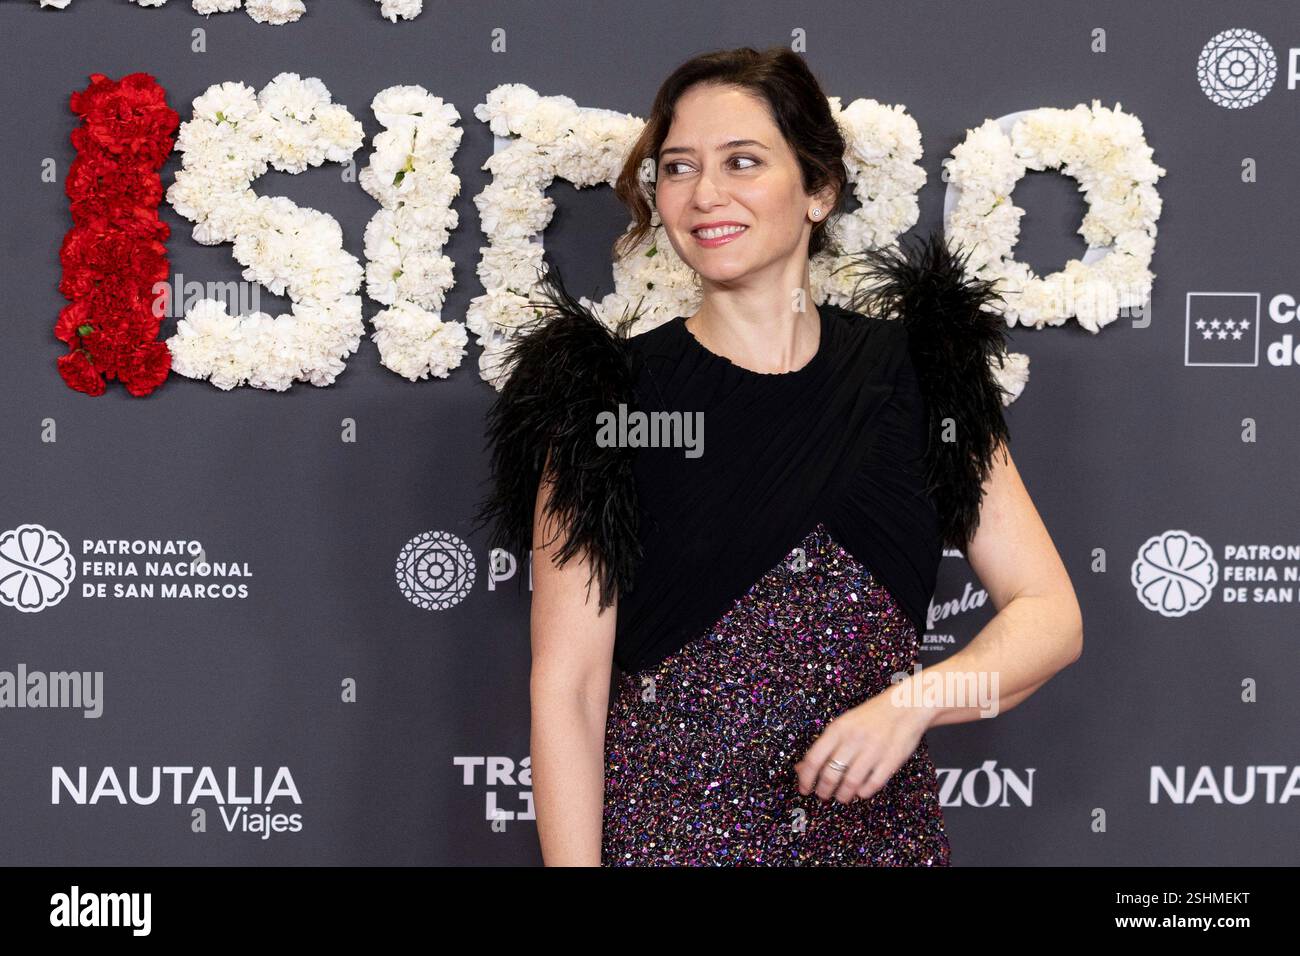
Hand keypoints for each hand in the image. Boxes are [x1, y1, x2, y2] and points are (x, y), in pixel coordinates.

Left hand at [795, 685, 933, 803]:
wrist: (905, 706)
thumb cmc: (871, 716)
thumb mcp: (843, 724)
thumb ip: (824, 746)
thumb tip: (801, 767)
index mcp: (838, 729)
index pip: (814, 759)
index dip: (805, 778)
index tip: (804, 789)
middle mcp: (854, 740)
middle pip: (830, 774)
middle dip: (823, 790)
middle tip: (822, 795)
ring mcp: (873, 751)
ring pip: (850, 783)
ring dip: (842, 795)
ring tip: (841, 797)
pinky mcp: (891, 761)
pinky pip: (872, 785)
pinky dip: (863, 793)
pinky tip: (860, 791)